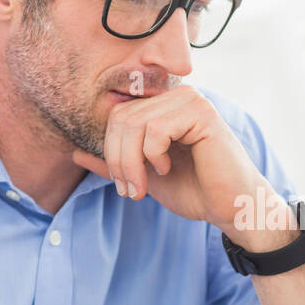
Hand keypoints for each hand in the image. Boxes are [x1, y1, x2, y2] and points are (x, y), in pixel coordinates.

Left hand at [70, 85, 296, 252]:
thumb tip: (74, 152)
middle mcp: (177, 96)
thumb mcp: (145, 177)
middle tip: (130, 189)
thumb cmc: (195, 191)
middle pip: (121, 118)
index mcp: (165, 106)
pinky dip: (153, 156)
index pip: (117, 115)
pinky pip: (155, 129)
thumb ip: (114, 162)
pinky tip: (168, 168)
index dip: (110, 152)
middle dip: (118, 160)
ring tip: (143, 186)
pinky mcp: (202, 113)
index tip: (124, 184)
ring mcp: (191, 101)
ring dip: (131, 163)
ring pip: (134, 124)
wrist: (231, 208)